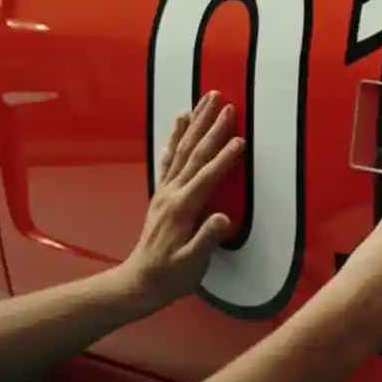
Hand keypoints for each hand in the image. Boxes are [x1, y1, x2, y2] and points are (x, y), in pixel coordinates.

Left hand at [118, 91, 243, 310]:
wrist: (140, 282)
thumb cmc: (171, 276)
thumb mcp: (192, 264)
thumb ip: (207, 239)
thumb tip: (223, 218)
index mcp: (183, 208)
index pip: (207, 176)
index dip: (225, 158)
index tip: (241, 139)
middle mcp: (172, 194)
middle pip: (194, 153)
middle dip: (212, 127)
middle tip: (226, 103)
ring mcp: (165, 191)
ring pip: (182, 149)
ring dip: (196, 123)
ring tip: (205, 100)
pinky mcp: (162, 193)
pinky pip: (170, 158)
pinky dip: (175, 137)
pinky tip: (179, 122)